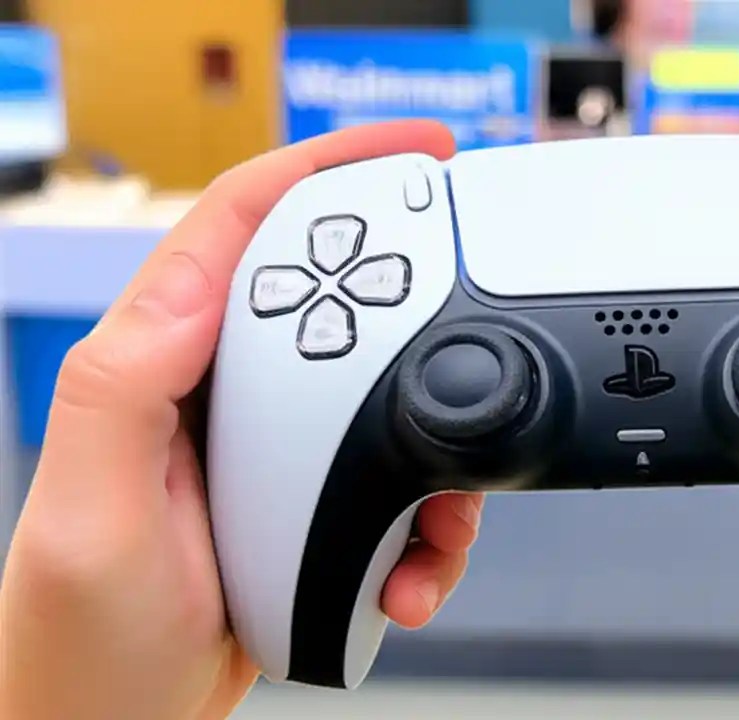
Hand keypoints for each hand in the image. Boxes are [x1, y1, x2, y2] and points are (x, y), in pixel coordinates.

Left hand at [0, 123, 483, 719]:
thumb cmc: (80, 645)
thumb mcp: (88, 520)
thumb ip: (123, 390)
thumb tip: (195, 277)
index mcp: (158, 368)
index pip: (242, 229)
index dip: (330, 168)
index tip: (417, 151)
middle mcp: (217, 393)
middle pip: (339, 297)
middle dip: (418, 306)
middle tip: (477, 320)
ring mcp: (267, 447)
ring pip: (384, 398)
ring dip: (436, 455)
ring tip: (439, 524)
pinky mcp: (303, 498)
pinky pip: (391, 481)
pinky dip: (425, 525)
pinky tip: (411, 572)